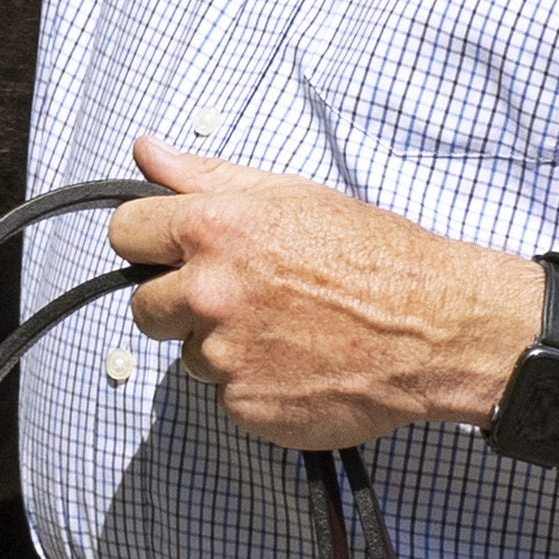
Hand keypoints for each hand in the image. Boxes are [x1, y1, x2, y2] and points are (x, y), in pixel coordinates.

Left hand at [103, 138, 542, 451]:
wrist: (433, 328)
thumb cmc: (371, 256)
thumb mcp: (290, 195)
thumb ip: (204, 176)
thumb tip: (145, 150)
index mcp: (213, 229)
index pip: (125, 232)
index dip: (150, 240)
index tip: (172, 250)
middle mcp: (208, 293)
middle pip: (144, 306)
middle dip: (179, 302)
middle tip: (241, 296)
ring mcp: (225, 356)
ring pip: (191, 354)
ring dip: (223, 346)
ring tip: (286, 330)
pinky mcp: (246, 408)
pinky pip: (227, 396)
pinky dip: (254, 385)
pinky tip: (299, 364)